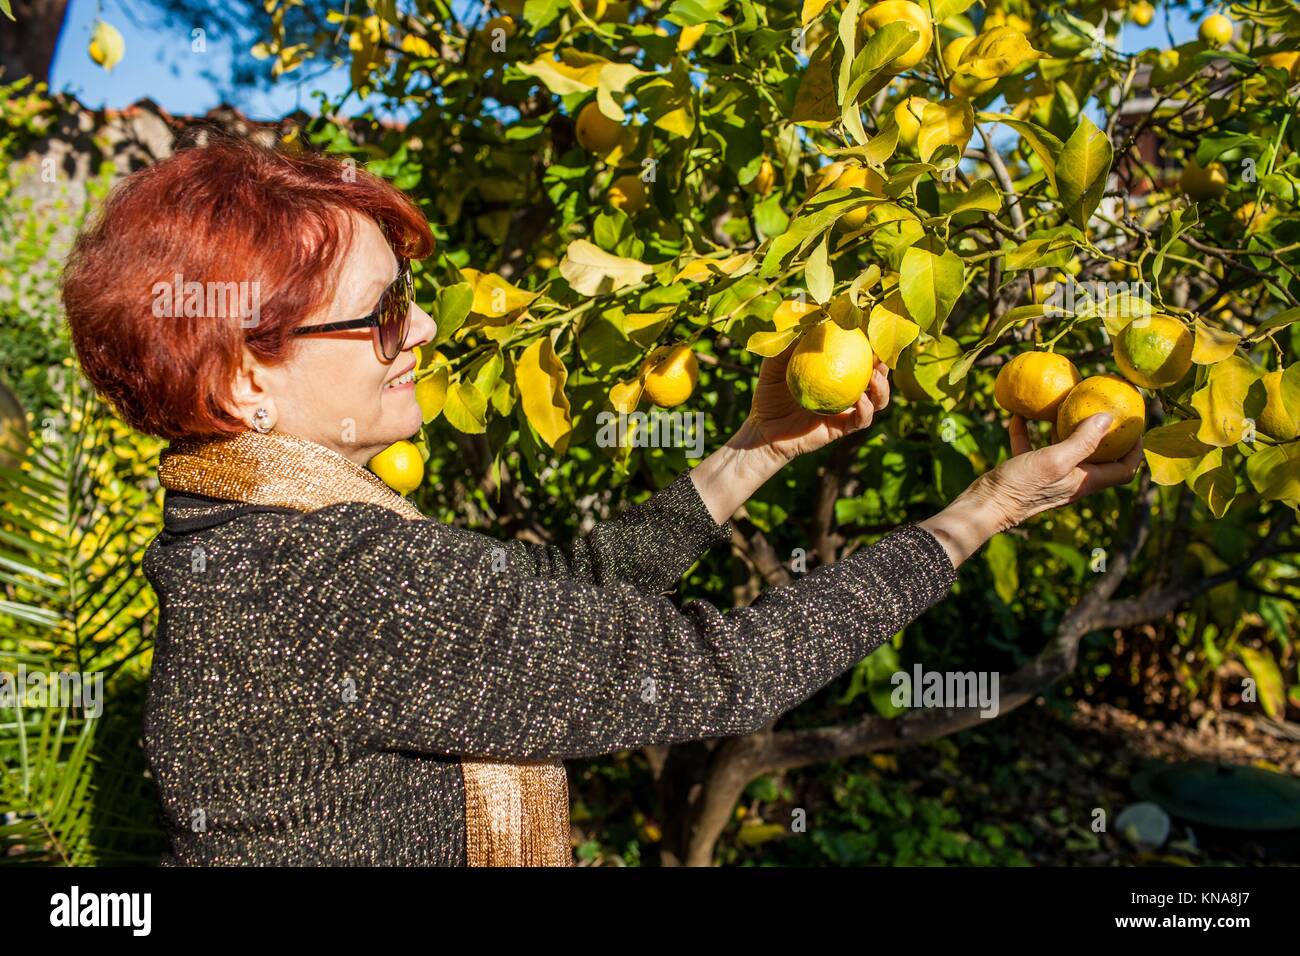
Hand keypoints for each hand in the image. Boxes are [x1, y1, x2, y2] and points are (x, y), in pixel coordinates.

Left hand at [731, 344, 890, 467]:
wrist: (762, 428)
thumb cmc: (769, 393)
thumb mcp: (775, 362)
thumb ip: (790, 342)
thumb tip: (808, 318)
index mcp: (835, 373)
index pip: (859, 356)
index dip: (871, 345)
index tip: (872, 331)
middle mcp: (845, 391)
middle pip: (877, 377)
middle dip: (885, 365)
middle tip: (881, 354)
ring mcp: (845, 411)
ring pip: (877, 401)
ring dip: (882, 388)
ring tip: (876, 376)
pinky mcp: (841, 429)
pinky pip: (861, 420)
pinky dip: (865, 410)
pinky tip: (860, 399)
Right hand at [920, 412, 1142, 568]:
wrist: (984, 506)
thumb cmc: (1021, 486)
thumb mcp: (1054, 459)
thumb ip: (1082, 440)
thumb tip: (1108, 417)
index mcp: (1085, 481)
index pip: (1123, 470)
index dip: (1134, 449)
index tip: (1134, 426)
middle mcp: (1072, 480)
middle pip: (1097, 458)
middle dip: (1102, 434)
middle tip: (1101, 409)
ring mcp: (1049, 478)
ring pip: (1065, 451)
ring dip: (1067, 430)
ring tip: (1065, 406)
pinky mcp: (1027, 473)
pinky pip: (1034, 449)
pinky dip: (1030, 433)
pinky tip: (1021, 416)